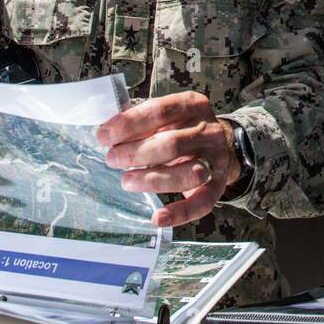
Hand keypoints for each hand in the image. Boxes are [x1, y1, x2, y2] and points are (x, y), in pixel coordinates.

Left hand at [98, 91, 240, 228]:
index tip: (104, 136)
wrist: (218, 144)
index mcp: (193, 105)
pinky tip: (157, 217)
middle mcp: (209, 130)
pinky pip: (201, 202)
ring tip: (127, 181)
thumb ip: (141, 122)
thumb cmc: (180, 129)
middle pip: (172, 144)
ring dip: (153, 180)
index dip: (129, 124)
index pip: (160, 110)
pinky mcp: (218, 185)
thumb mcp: (166, 116)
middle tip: (112, 159)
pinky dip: (180, 213)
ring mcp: (216, 159)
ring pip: (187, 172)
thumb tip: (106, 134)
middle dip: (136, 153)